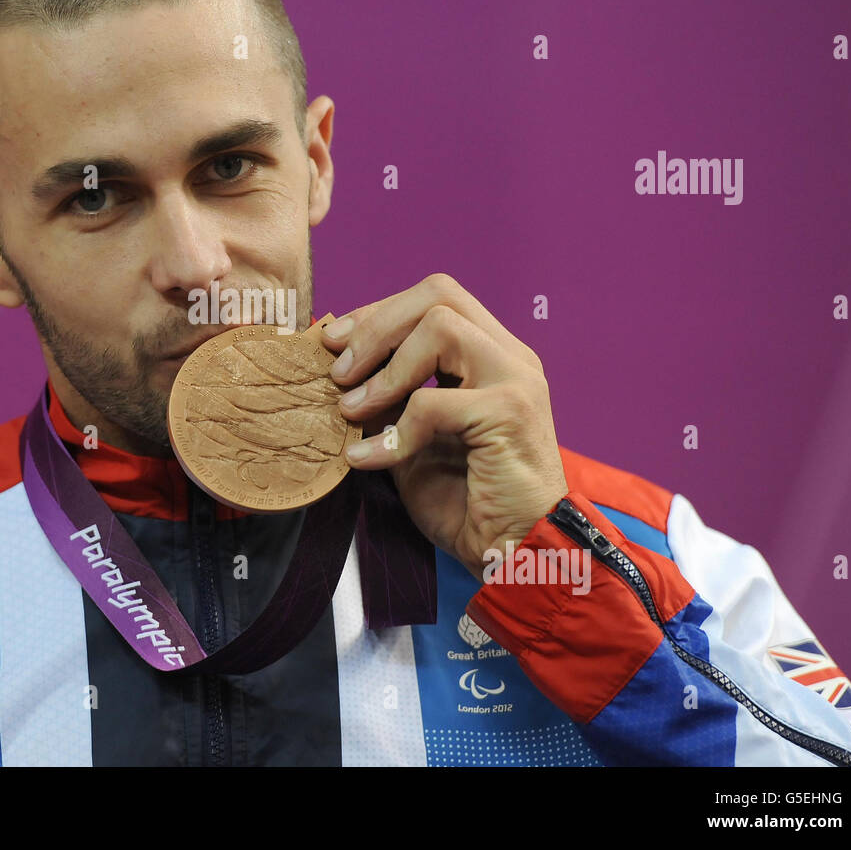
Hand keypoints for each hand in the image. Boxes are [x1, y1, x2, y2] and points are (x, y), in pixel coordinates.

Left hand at [322, 274, 568, 579]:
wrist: (513, 554)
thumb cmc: (467, 502)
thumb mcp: (412, 439)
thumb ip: (388, 401)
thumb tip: (339, 371)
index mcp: (492, 356)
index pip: (436, 300)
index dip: (380, 313)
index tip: (335, 342)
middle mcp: (509, 357)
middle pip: (439, 295)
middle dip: (376, 325)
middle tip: (338, 370)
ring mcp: (515, 380)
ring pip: (441, 327)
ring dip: (385, 371)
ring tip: (352, 410)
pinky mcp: (508, 413)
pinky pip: (431, 403)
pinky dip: (391, 432)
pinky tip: (369, 459)